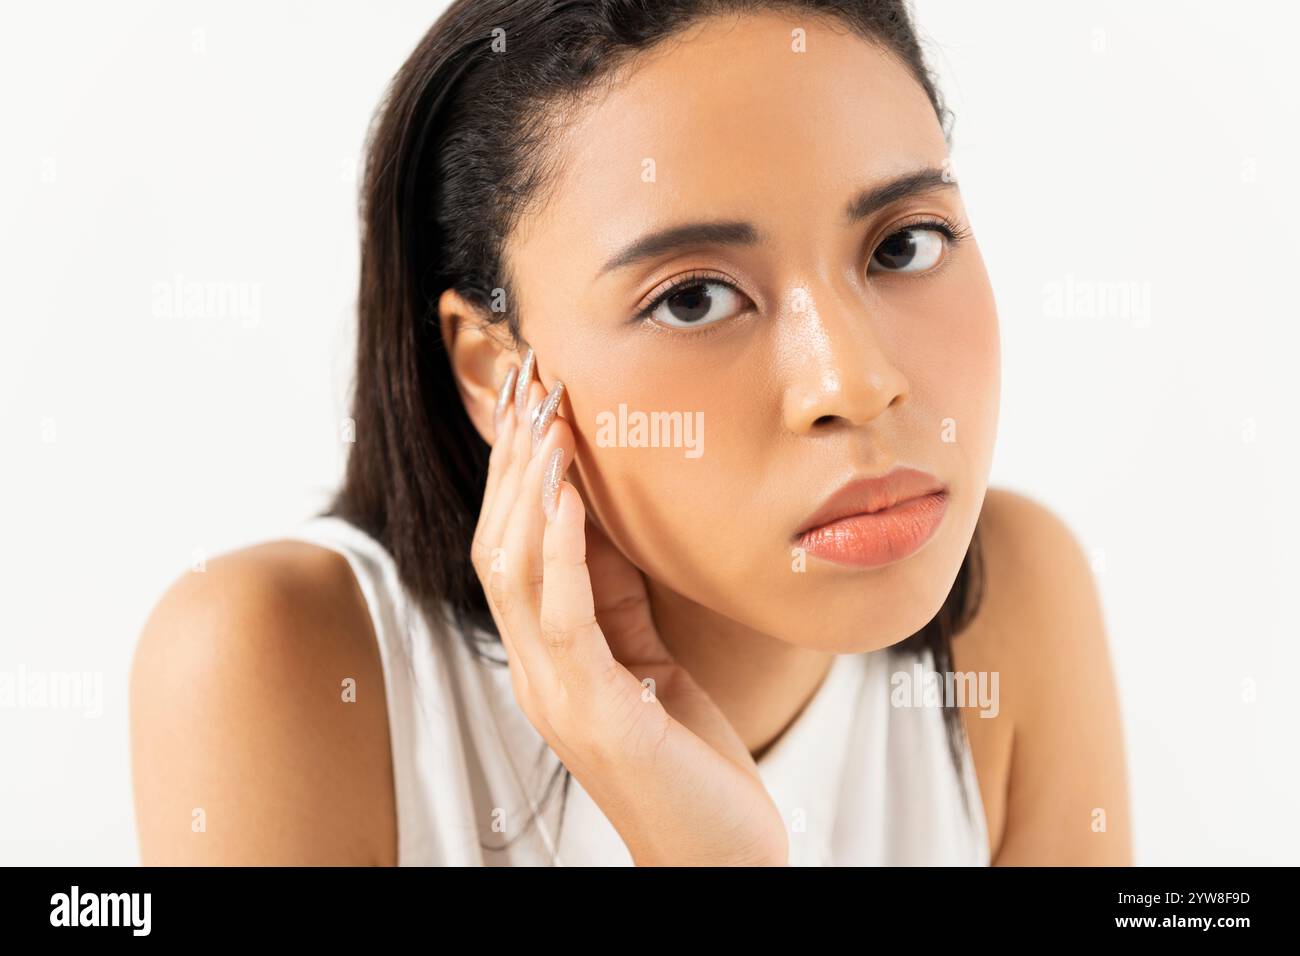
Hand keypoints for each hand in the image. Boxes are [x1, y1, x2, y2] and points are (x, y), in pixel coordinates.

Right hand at [469, 351, 788, 865]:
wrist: (721, 856)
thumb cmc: (692, 758)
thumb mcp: (652, 657)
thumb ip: (617, 596)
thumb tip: (602, 512)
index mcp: (548, 657)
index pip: (514, 544)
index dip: (517, 468)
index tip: (535, 394)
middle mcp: (536, 672)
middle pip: (497, 543)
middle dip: (514, 459)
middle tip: (534, 380)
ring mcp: (557, 696)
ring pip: (514, 571)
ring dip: (530, 488)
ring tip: (548, 419)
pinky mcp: (595, 715)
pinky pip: (564, 618)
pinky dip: (562, 550)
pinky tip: (572, 496)